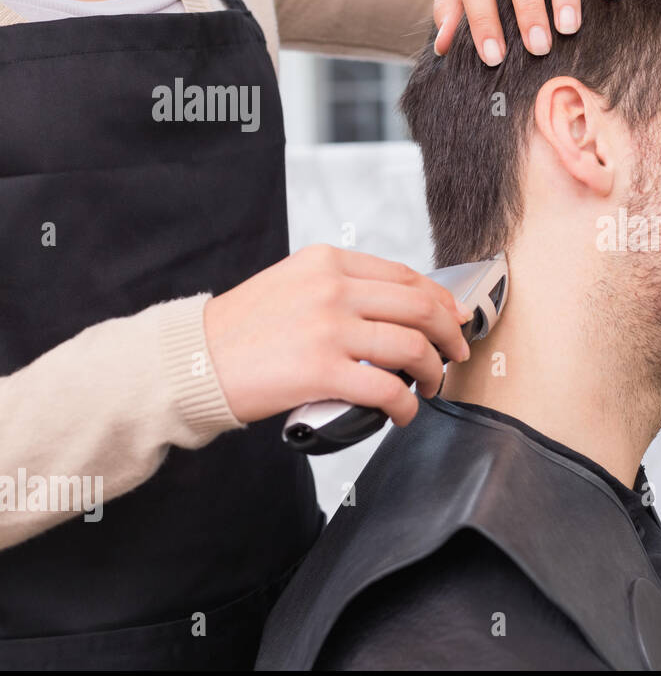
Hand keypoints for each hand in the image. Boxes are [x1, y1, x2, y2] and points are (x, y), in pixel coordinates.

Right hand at [203, 244, 472, 426]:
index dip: (440, 300)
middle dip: (449, 334)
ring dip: (434, 371)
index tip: (453, 317)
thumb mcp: (292, 284)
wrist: (190, 361)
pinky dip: (406, 405)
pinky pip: (387, 389)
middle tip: (455, 353)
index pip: (406, 276)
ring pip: (412, 347)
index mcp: (327, 262)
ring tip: (431, 386)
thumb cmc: (240, 331)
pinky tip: (403, 412)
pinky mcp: (322, 370)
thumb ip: (339, 287)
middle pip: (420, 307)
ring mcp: (328, 328)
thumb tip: (397, 309)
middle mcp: (332, 288)